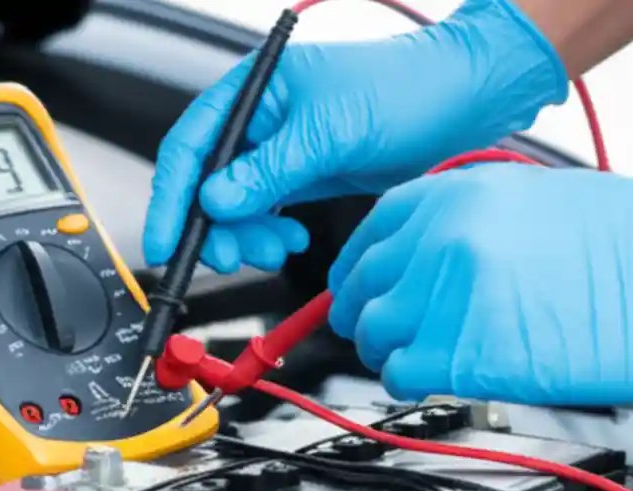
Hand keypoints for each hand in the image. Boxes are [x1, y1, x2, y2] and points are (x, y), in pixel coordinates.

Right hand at [142, 0, 567, 273]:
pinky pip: (264, 214)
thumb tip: (216, 201)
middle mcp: (257, 121)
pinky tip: (291, 239)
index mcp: (252, 92)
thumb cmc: (406, 90)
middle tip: (230, 257)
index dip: (172, 197)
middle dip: (214, 227)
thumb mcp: (331, 133)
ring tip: (274, 249)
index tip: (167, 241)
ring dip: (245, 236)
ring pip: (234, 206)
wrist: (464, 100)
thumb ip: (269, 171)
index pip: (190, 147)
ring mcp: (277, 150)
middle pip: (205, 184)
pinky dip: (270, 234)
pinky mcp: (299, 174)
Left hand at [328, 163, 632, 405]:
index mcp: (455, 195)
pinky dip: (409, 381)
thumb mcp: (533, 201)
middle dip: (368, 316)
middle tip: (386, 332)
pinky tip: (436, 378)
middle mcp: (438, 242)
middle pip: (363, 288)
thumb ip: (466, 224)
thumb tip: (420, 256)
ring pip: (373, 335)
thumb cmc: (624, 246)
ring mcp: (442, 298)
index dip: (359, 270)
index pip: (371, 235)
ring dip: (390, 352)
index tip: (358, 288)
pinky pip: (398, 374)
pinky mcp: (457, 354)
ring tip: (422, 356)